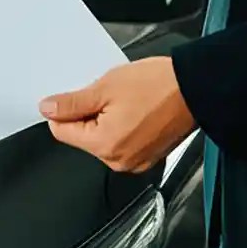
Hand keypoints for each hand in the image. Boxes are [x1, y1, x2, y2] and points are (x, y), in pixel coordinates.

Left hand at [38, 57, 196, 173]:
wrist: (199, 87)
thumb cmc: (159, 86)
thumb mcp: (104, 87)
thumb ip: (71, 103)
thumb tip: (48, 109)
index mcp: (105, 145)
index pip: (62, 132)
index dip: (64, 111)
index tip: (76, 97)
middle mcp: (119, 160)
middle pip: (83, 137)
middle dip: (88, 114)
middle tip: (109, 96)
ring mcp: (136, 161)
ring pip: (102, 139)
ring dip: (106, 119)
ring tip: (127, 101)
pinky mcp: (149, 156)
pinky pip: (122, 141)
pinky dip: (122, 126)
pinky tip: (136, 109)